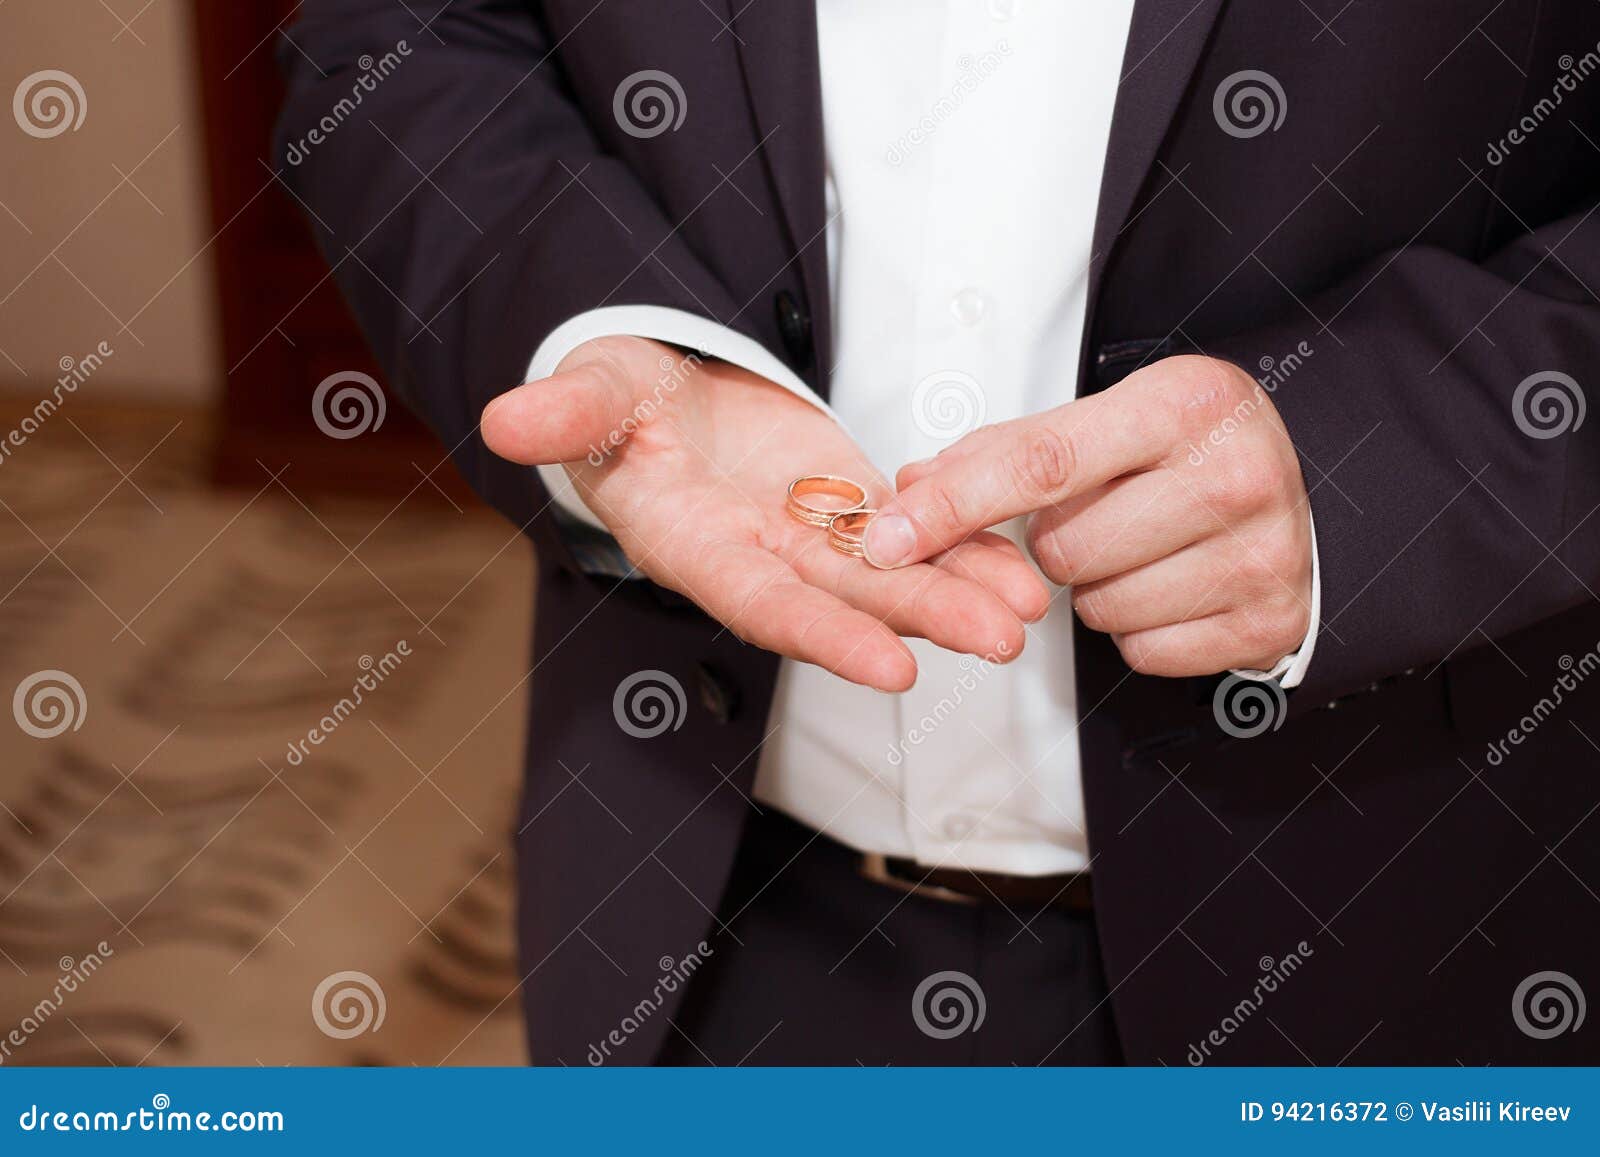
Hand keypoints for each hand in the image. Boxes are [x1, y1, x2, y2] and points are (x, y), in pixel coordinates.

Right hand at [480, 337, 1047, 691]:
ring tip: (1029, 608)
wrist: (659, 398)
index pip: (760, 602)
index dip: (823, 635)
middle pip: (845, 601)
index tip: (893, 666)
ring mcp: (808, 541)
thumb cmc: (617, 402)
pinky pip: (914, 537)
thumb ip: (565, 414)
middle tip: (1000, 640)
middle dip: (921, 620)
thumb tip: (506, 419)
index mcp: (693, 545)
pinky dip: (966, 550)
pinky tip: (1020, 564)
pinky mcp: (847, 511)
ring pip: (890, 577)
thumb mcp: (591, 396)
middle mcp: (758, 560)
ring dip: (960, 592)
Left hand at [875, 355, 1312, 675]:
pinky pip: (1143, 653)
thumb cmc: (1181, 451)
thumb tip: (908, 493)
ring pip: (1099, 607)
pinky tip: (1170, 587)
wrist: (1295, 489)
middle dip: (1057, 543)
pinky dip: (1138, 630)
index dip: (954, 505)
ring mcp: (1262, 553)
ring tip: (1142, 548)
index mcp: (1186, 403)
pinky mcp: (1268, 623)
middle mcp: (1236, 473)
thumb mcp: (1105, 420)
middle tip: (1102, 517)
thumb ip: (1000, 452)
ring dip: (1095, 588)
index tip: (889, 538)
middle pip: (1063, 548)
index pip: (1042, 462)